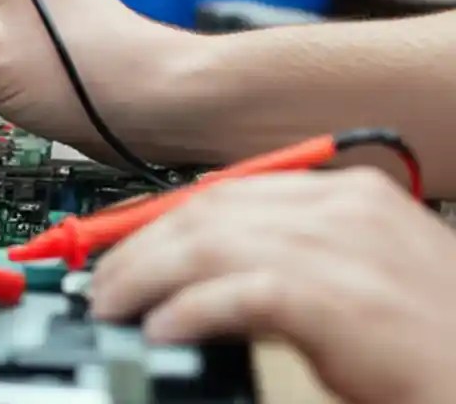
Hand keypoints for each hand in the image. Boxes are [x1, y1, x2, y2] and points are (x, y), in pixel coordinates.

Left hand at [90, 168, 455, 403]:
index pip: (229, 191)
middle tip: (103, 281)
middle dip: (141, 247)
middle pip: (207, 211)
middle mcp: (340, 208)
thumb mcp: (357, 274)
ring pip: (208, 245)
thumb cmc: (431, 335)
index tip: (127, 246)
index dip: (165, 219)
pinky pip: (236, 294)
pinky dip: (189, 310)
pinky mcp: (334, 299)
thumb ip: (292, 256)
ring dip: (146, 276)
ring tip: (113, 305)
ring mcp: (339, 248)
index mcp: (348, 193)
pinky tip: (160, 329)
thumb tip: (207, 273)